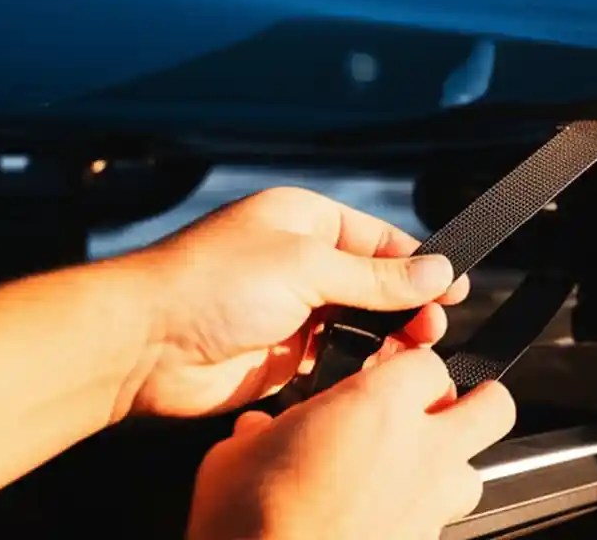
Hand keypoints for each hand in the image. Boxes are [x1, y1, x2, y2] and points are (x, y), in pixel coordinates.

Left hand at [118, 187, 468, 417]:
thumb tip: (435, 270)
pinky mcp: (282, 356)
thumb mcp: (306, 267)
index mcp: (302, 221)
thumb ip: (376, 277)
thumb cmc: (207, 284)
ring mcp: (290, 310)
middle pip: (372, 285)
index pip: (377, 240)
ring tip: (410, 352)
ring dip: (386, 340)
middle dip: (407, 306)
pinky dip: (356, 369)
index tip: (453, 287)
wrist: (144, 345)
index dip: (417, 264)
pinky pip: (335, 362)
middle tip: (432, 328)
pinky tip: (373, 375)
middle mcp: (297, 262)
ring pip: (358, 326)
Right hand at [187, 348, 515, 539]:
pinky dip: (422, 516)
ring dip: (449, 468)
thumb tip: (261, 432)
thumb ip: (266, 430)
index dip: (409, 367)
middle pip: (493, 406)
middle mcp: (421, 449)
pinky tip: (385, 520)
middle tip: (440, 411)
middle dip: (474, 404)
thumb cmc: (250, 522)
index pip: (429, 361)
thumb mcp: (238, 454)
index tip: (386, 378)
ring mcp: (431, 504)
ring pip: (473, 472)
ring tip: (410, 475)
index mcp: (379, 405)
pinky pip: (442, 522)